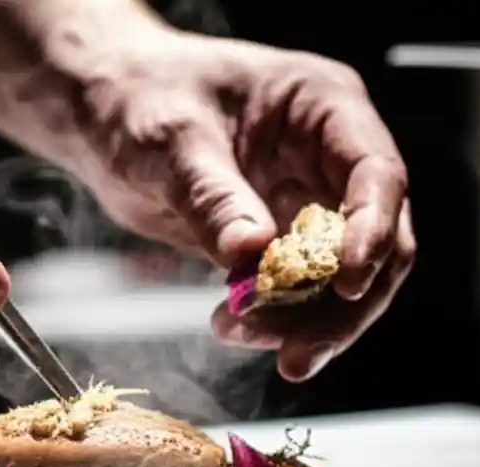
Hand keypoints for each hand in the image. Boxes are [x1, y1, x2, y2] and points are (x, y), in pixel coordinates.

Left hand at [56, 33, 413, 382]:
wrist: (102, 113)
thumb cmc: (139, 97)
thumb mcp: (170, 140)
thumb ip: (212, 197)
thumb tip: (252, 255)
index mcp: (323, 104)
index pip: (376, 173)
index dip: (371, 232)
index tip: (347, 284)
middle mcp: (330, 155)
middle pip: (375, 240)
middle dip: (341, 306)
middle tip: (297, 355)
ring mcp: (308, 200)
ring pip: (339, 279)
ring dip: (303, 322)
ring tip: (238, 333)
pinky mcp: (280, 241)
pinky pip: (298, 292)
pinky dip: (275, 319)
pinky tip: (233, 325)